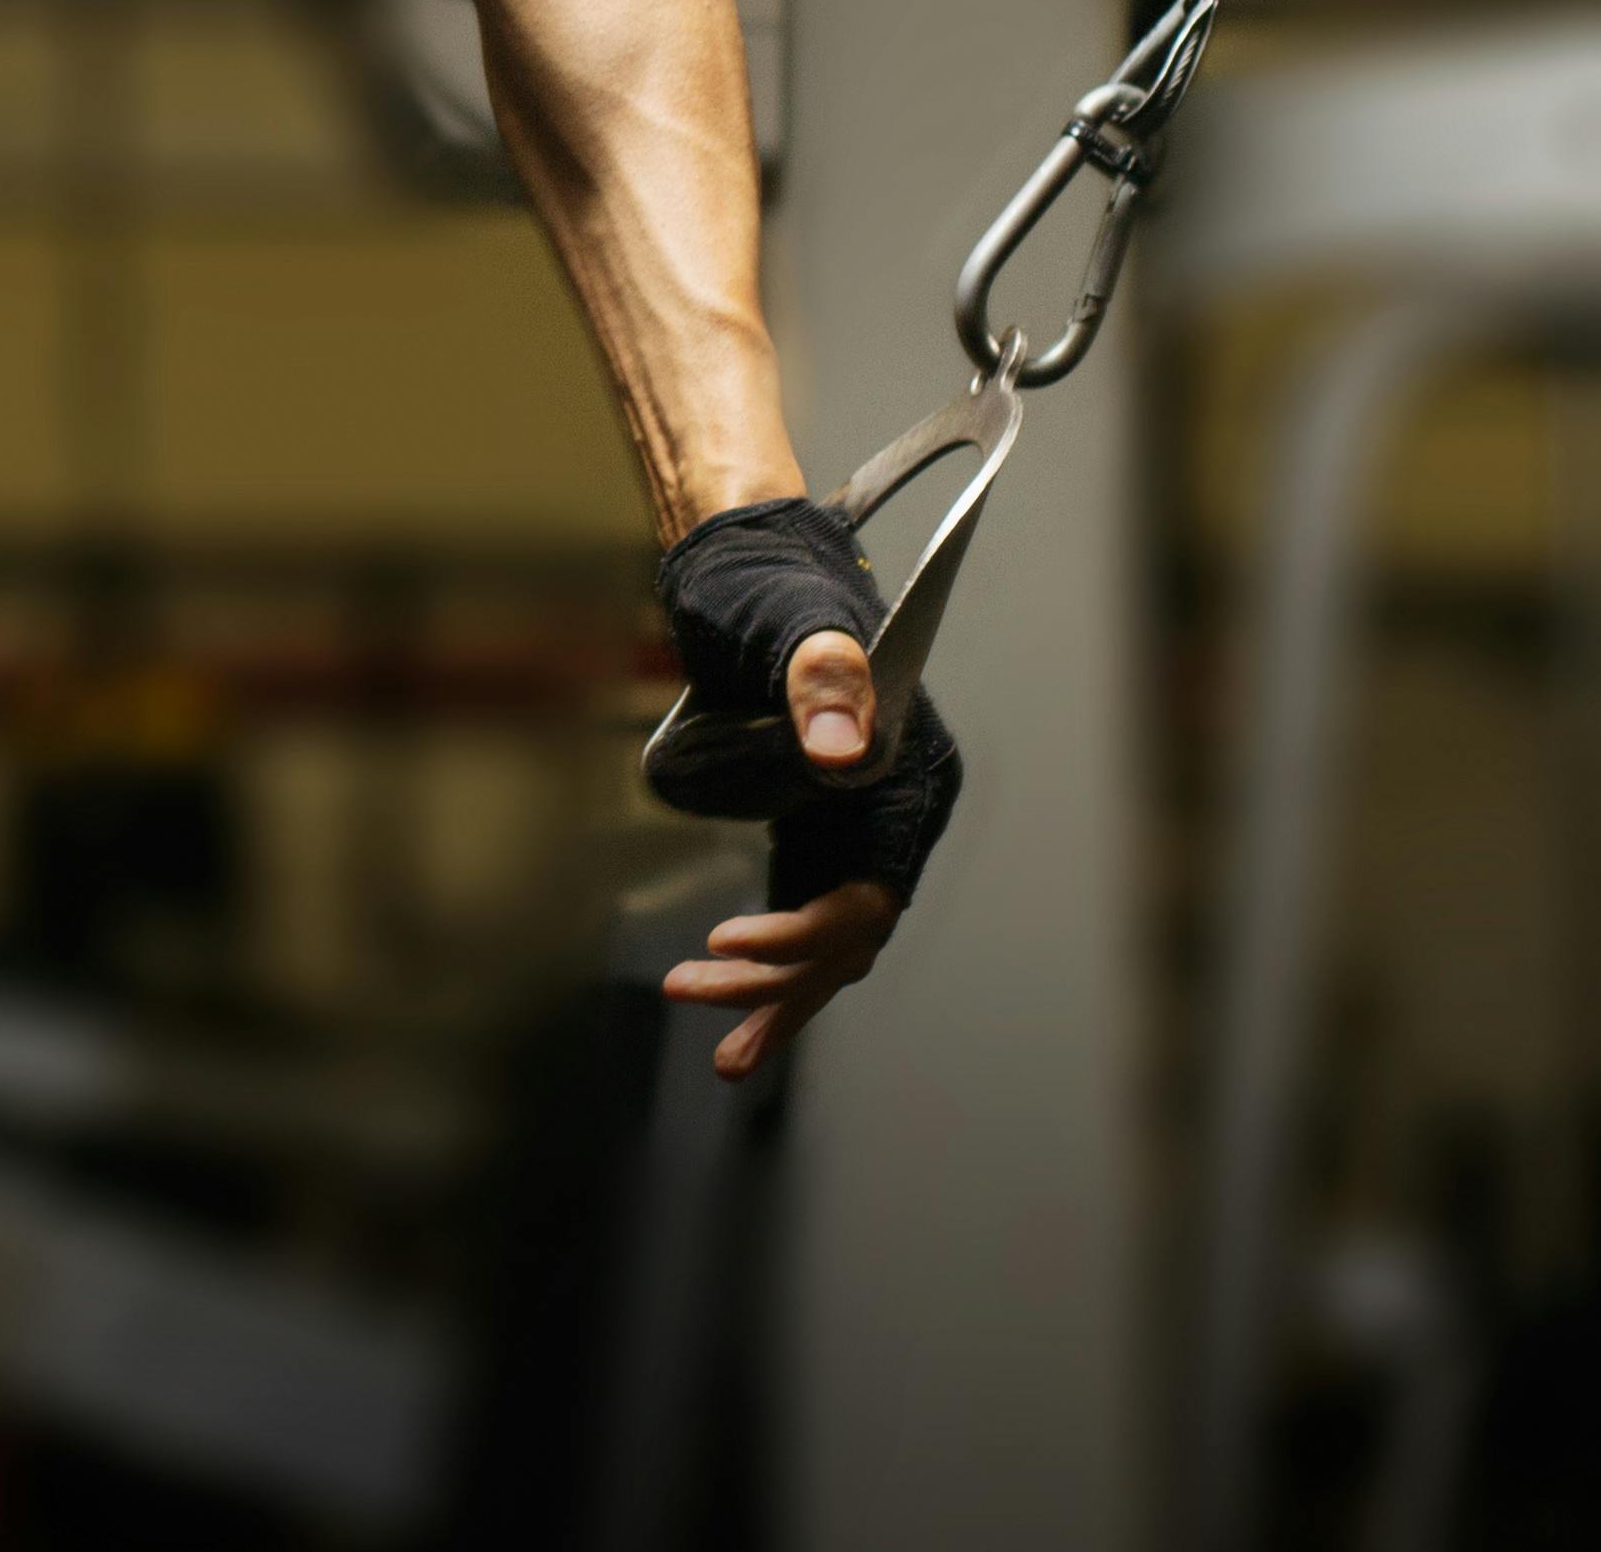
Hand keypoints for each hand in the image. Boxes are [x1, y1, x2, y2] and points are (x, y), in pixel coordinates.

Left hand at [660, 622, 899, 1074]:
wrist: (744, 561)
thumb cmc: (770, 588)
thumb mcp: (794, 622)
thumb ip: (822, 677)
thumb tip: (839, 747)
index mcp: (912, 776)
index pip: (873, 885)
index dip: (809, 928)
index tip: (732, 943)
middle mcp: (898, 811)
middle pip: (851, 927)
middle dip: (778, 977)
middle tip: (688, 990)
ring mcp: (858, 825)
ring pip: (832, 937)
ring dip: (777, 993)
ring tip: (716, 1039)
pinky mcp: (815, 828)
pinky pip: (807, 914)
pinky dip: (775, 966)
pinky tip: (730, 1003)